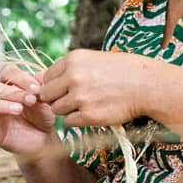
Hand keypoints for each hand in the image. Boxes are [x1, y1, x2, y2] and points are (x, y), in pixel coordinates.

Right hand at [0, 63, 59, 159]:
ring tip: (18, 110)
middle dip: (13, 92)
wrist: (43, 139)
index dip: (20, 78)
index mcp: (10, 84)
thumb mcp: (46, 101)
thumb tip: (42, 74)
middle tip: (31, 100)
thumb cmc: (42, 115)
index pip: (7, 72)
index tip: (36, 88)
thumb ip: (43, 88)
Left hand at [37, 50, 161, 128]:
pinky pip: (69, 123)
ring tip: (86, 105)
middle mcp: (73, 76)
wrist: (146, 84)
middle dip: (56, 99)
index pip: (46, 77)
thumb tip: (36, 79)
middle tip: (74, 100)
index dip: (54, 85)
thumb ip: (66, 69)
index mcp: (72, 59)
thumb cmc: (120, 71)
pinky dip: (78, 121)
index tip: (67, 88)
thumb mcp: (91, 60)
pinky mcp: (89, 115)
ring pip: (57, 110)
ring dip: (68, 111)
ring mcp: (80, 96)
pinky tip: (92, 113)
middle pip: (46, 95)